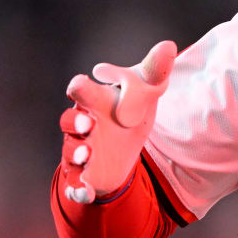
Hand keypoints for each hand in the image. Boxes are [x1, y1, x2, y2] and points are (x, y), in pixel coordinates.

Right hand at [59, 40, 177, 202]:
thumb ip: (155, 70)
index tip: (86, 83)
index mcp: (94, 102)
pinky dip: (78, 187)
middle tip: (89, 124)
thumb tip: (169, 45)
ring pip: (70, 153)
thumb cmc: (130, 110)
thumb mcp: (146, 92)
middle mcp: (82, 125)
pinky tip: (85, 192)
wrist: (124, 146)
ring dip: (76, 154)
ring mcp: (80, 150)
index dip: (81, 88)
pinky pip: (75, 182)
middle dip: (75, 123)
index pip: (79, 90)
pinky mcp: (84, 174)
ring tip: (87, 155)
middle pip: (68, 122)